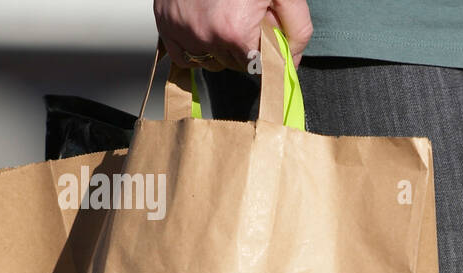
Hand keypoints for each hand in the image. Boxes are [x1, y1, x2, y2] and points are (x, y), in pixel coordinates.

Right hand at [154, 0, 312, 70]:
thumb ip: (297, 30)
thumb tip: (291, 62)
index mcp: (235, 31)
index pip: (259, 66)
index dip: (266, 51)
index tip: (265, 34)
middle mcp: (205, 36)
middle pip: (234, 64)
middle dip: (245, 47)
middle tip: (246, 17)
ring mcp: (181, 31)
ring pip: (210, 61)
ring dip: (221, 49)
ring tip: (226, 17)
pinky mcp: (165, 24)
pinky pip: (184, 58)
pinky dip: (196, 48)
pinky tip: (207, 28)